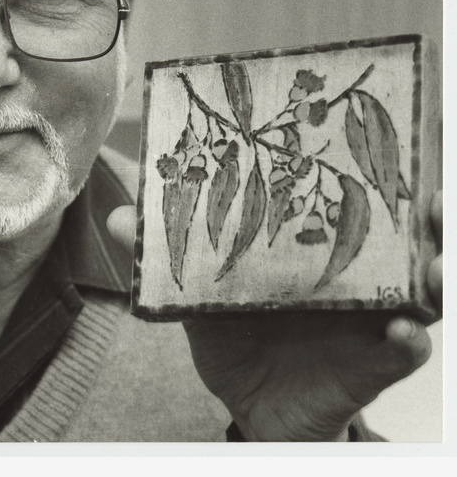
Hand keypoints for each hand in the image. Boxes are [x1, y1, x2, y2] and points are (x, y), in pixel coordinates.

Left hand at [108, 191, 440, 440]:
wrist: (251, 405)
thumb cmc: (235, 337)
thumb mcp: (197, 295)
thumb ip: (167, 258)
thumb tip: (119, 217)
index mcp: (315, 250)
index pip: (352, 204)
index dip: (372, 174)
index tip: (376, 139)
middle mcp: (353, 280)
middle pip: (402, 241)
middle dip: (423, 216)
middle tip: (429, 196)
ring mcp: (368, 323)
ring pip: (420, 294)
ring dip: (434, 275)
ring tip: (435, 262)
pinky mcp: (371, 366)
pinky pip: (400, 354)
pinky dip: (405, 343)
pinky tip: (402, 333)